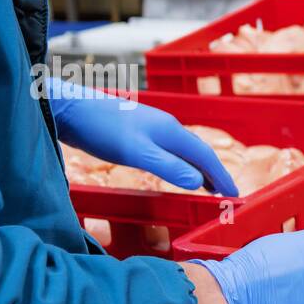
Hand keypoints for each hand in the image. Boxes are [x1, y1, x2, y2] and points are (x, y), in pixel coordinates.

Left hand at [46, 78, 237, 196]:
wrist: (69, 109)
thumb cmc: (101, 129)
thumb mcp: (137, 152)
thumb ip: (167, 167)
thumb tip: (196, 182)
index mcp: (171, 132)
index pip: (205, 156)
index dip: (221, 176)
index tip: (234, 194)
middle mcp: (167, 127)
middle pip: (198, 151)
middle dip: (214, 172)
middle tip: (225, 192)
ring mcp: (152, 128)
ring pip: (184, 150)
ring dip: (198, 168)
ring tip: (206, 185)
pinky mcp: (138, 132)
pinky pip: (170, 150)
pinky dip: (181, 163)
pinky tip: (174, 169)